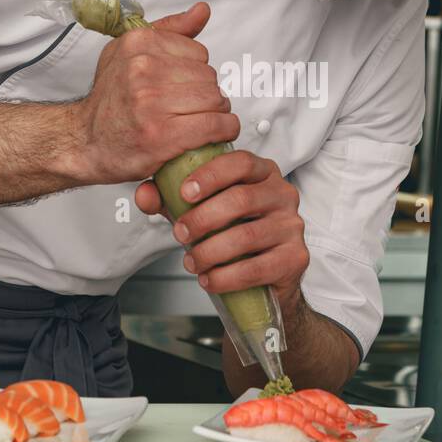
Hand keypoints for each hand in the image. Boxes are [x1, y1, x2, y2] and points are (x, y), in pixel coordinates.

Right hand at [77, 2, 239, 184]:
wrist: (86, 141)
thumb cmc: (111, 99)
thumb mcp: (129, 53)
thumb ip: (169, 30)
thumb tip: (202, 10)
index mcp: (138, 44)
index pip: (199, 52)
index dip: (196, 72)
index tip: (184, 86)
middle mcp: (143, 69)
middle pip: (209, 77)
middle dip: (208, 94)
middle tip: (192, 108)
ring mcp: (151, 103)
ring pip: (215, 100)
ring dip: (218, 113)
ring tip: (201, 120)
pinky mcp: (162, 135)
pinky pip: (214, 125)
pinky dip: (224, 129)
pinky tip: (217, 132)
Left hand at [134, 150, 309, 304]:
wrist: (266, 277)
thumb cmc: (234, 233)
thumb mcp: (201, 211)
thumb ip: (171, 200)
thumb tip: (145, 194)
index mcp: (262, 173)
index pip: (241, 162)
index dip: (211, 175)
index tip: (185, 192)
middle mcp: (282, 194)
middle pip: (241, 199)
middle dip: (203, 218)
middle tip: (179, 232)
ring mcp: (292, 226)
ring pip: (246, 235)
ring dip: (210, 251)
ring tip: (191, 261)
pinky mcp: (295, 257)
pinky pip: (257, 267)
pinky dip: (226, 276)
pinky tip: (209, 279)